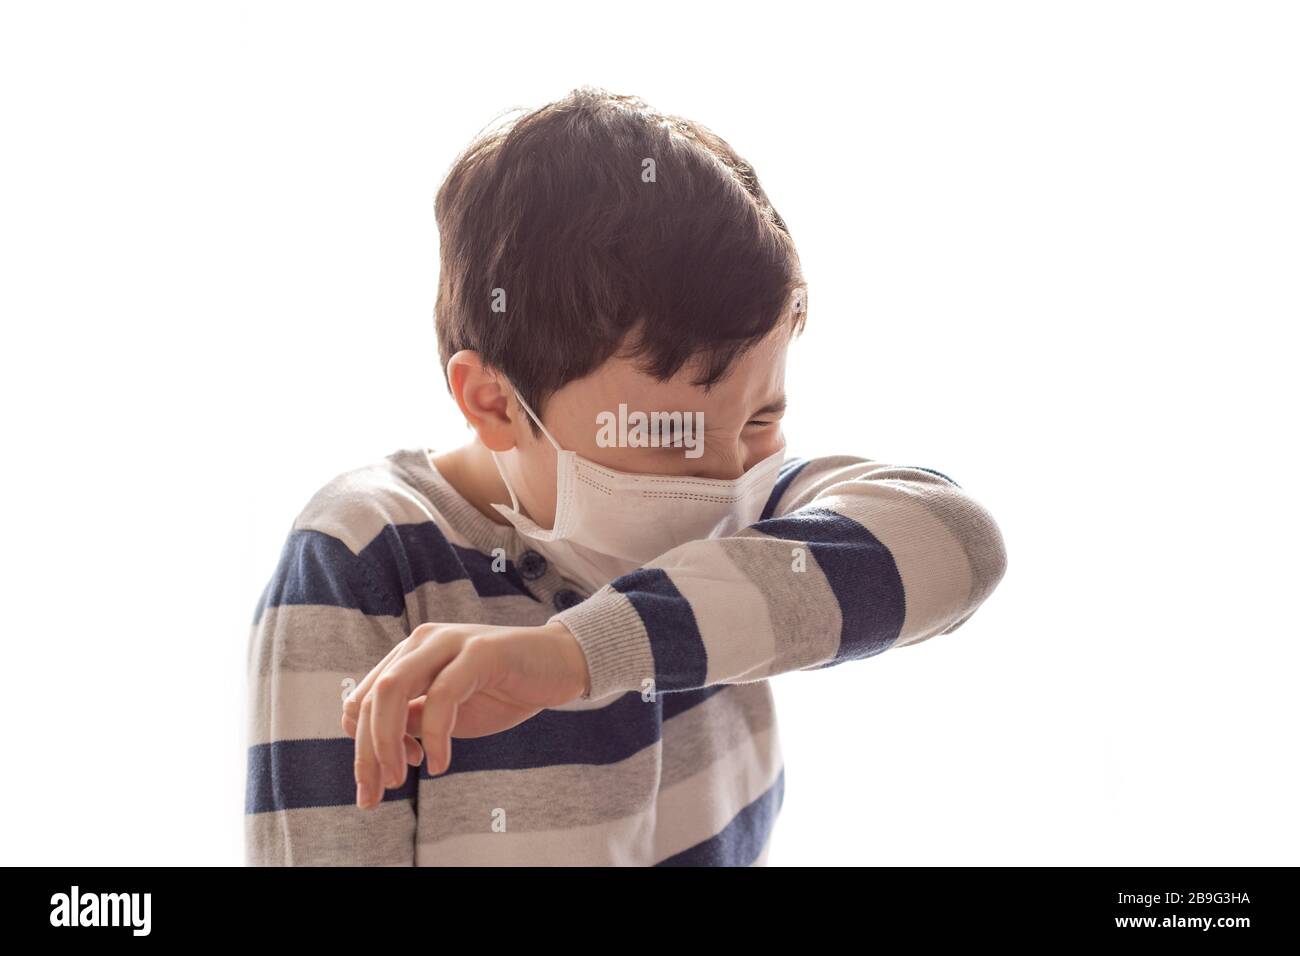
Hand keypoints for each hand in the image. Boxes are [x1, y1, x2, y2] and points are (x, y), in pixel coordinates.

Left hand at [340, 620, 589, 808]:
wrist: (560, 666)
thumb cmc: (504, 690)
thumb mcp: (450, 713)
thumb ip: (414, 721)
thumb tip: (379, 751)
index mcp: (410, 654)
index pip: (363, 700)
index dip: (363, 745)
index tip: (387, 777)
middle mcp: (423, 642)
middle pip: (370, 698)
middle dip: (366, 753)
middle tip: (376, 794)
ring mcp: (450, 643)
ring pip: (392, 690)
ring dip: (388, 742)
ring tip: (402, 778)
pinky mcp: (479, 652)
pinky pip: (442, 696)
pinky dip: (434, 736)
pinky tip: (440, 764)